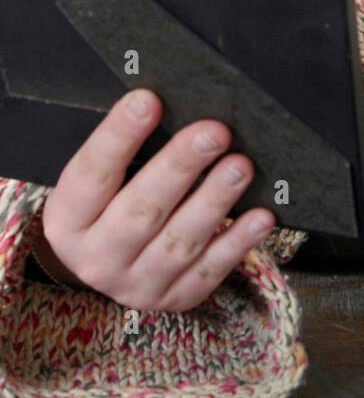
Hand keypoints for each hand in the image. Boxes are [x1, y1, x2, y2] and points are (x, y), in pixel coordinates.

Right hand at [33, 89, 274, 311]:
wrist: (105, 265)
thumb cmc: (107, 205)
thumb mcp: (99, 181)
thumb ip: (126, 148)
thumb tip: (166, 100)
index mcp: (69, 219)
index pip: (92, 174)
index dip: (119, 136)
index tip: (148, 100)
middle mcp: (98, 256)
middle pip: (141, 210)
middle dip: (180, 167)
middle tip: (214, 132)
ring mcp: (136, 283)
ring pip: (180, 241)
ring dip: (215, 201)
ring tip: (240, 166)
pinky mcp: (174, 297)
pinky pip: (210, 270)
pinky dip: (239, 242)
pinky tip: (260, 216)